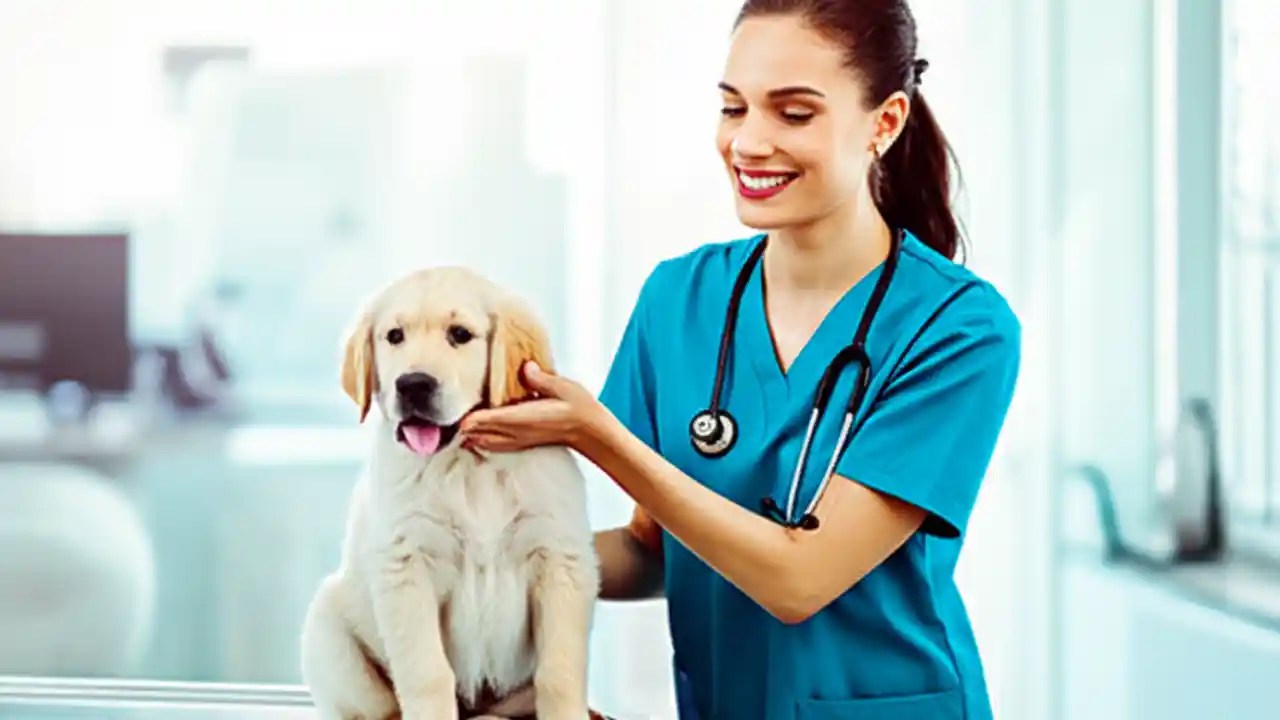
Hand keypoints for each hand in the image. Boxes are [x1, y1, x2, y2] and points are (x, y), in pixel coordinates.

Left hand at [459, 361, 604, 451]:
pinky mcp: (521, 443)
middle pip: (478, 434)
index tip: (454, 408)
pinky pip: (494, 445)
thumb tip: (526, 367)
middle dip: (462, 427)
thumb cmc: (578, 408)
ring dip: (471, 434)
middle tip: (448, 414)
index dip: (468, 417)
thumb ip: (541, 379)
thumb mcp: (562, 386)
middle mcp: (516, 432)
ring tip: (459, 423)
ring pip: (484, 442)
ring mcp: (518, 440)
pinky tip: (477, 432)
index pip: (486, 421)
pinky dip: (482, 439)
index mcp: (522, 418)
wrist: (591, 431)